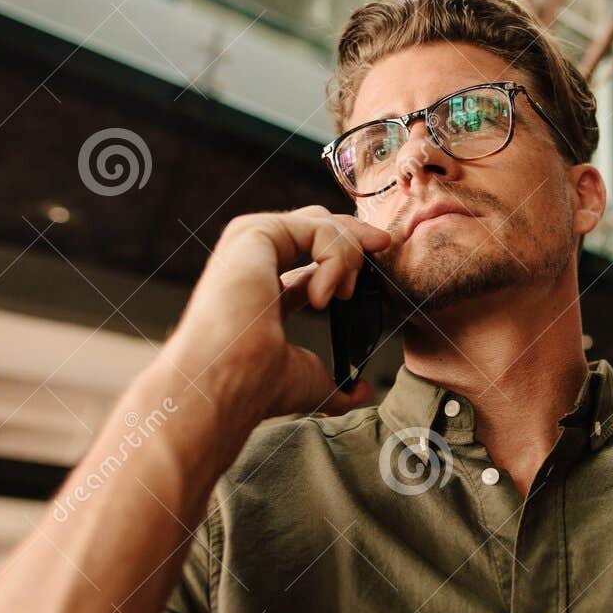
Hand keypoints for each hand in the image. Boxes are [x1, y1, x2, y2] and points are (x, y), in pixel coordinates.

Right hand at [160, 207, 392, 425]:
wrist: (228, 382)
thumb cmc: (256, 386)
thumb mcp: (312, 379)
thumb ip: (340, 381)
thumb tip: (364, 392)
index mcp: (263, 288)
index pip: (310, 253)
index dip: (346, 254)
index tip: (376, 263)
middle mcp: (253, 261)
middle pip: (315, 223)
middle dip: (355, 233)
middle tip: (383, 246)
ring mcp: (249, 245)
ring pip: (318, 220)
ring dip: (347, 251)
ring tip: (345, 293)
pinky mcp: (252, 234)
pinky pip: (314, 227)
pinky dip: (334, 255)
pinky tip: (324, 294)